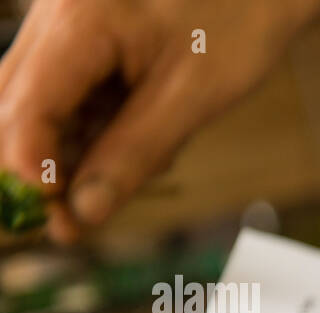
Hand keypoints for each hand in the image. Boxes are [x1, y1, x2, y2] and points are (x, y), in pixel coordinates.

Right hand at [0, 0, 319, 241]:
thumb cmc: (241, 22)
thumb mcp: (194, 97)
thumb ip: (135, 153)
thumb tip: (84, 212)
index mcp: (78, 21)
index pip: (25, 107)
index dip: (31, 170)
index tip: (56, 218)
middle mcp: (56, 15)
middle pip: (16, 106)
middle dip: (42, 171)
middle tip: (72, 228)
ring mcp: (66, 24)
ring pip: (39, 105)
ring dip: (72, 154)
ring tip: (124, 176)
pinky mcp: (84, 38)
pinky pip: (70, 94)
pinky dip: (96, 130)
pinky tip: (143, 139)